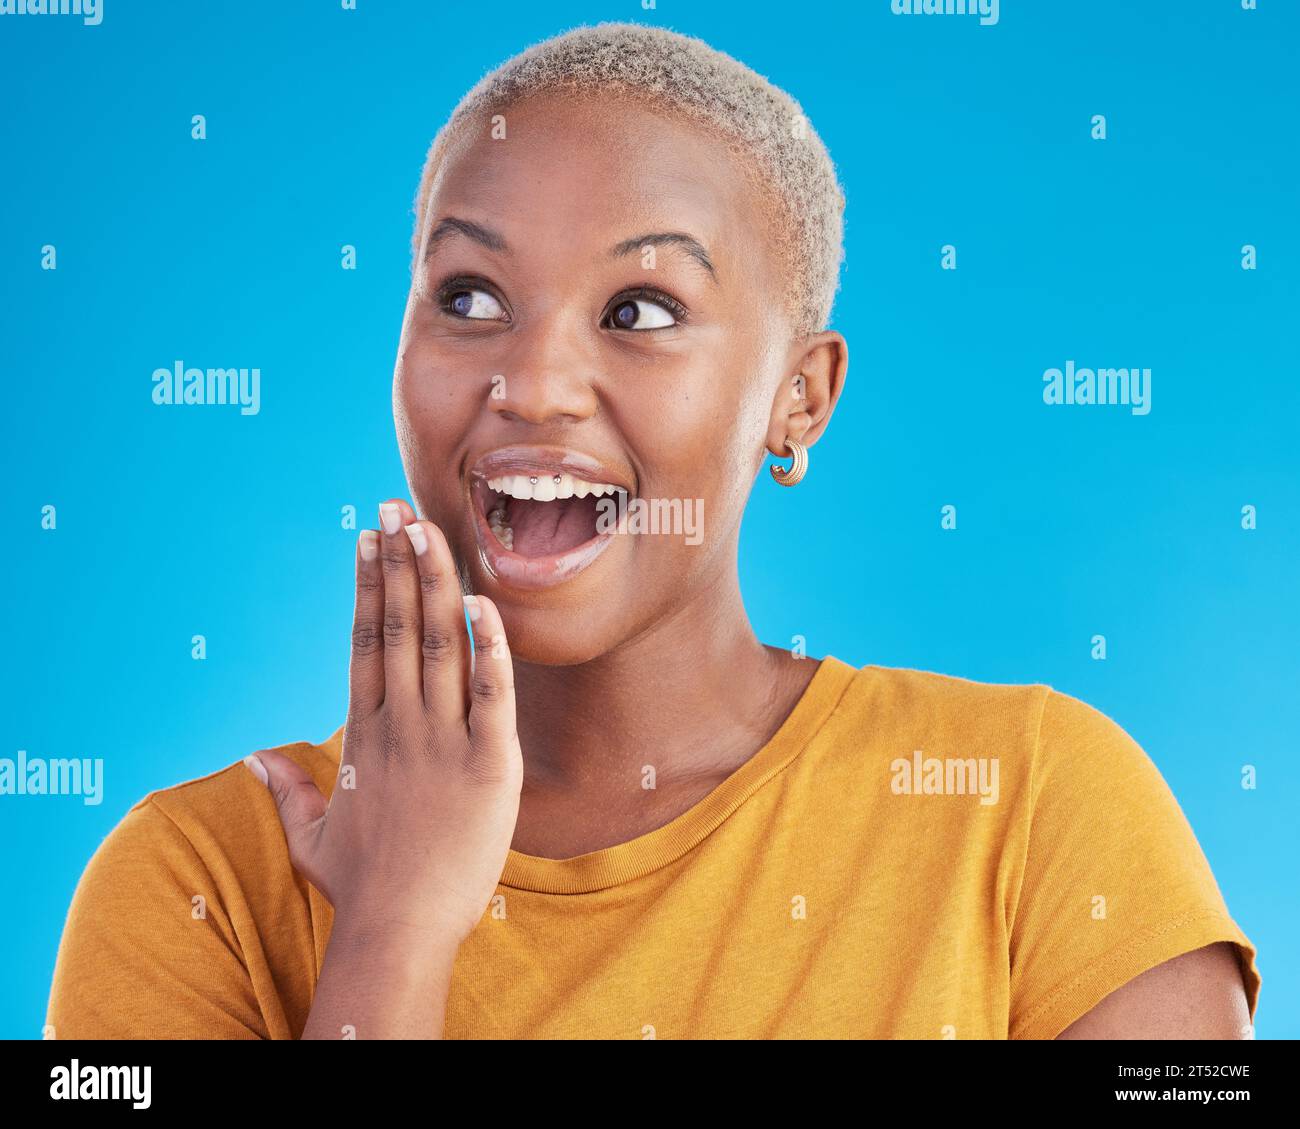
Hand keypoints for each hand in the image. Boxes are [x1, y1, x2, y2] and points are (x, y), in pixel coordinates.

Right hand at [250, 498, 523, 946]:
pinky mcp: (489, 766)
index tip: (368, 538)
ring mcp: (443, 743)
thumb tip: (252, 758)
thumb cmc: (363, 887)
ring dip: (435, 584)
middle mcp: (401, 726)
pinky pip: (491, 696)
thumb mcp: (312, 834)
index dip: (367, 586)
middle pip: (398, 629)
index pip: (363, 642)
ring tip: (429, 529)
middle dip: (399, 563)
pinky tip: (487, 605)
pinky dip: (491, 650)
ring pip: (440, 647)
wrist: (399, 933)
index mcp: (365, 734)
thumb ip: (288, 788)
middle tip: (396, 504)